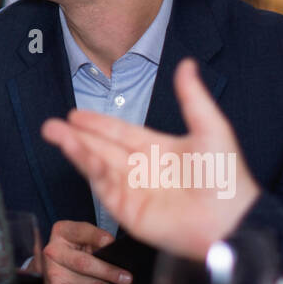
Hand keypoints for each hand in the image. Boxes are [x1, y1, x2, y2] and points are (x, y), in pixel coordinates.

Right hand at [42, 58, 259, 260]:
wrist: (231, 220)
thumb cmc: (227, 178)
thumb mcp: (210, 129)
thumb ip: (192, 97)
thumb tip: (186, 63)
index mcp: (157, 149)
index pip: (120, 132)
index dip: (97, 123)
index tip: (75, 114)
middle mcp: (141, 169)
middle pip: (101, 147)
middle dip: (76, 136)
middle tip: (51, 125)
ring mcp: (133, 190)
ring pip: (97, 164)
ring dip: (75, 149)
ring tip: (54, 134)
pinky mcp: (128, 210)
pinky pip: (103, 185)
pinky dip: (88, 168)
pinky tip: (76, 151)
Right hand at [42, 220, 138, 283]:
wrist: (53, 278)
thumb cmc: (77, 255)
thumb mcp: (84, 241)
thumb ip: (97, 242)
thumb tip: (122, 254)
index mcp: (62, 232)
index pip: (81, 232)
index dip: (97, 236)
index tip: (113, 243)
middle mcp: (53, 252)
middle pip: (85, 264)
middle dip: (110, 272)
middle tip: (129, 279)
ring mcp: (54, 275)